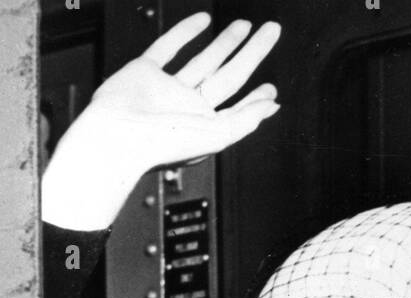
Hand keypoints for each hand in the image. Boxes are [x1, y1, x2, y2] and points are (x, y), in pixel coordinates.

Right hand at [42, 13, 280, 229]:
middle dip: (252, 54)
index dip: (256, 98)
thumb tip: (272, 105)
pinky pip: (168, 47)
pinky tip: (204, 20)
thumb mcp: (217, 135)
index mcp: (205, 127)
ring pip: (203, 59)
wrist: (118, 136)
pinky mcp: (144, 70)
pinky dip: (186, 32)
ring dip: (225, 42)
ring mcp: (167, 88)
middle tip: (272, 31)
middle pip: (228, 75)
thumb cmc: (165, 144)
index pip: (238, 107)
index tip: (271, 88)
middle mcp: (189, 107)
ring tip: (246, 25)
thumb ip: (247, 119)